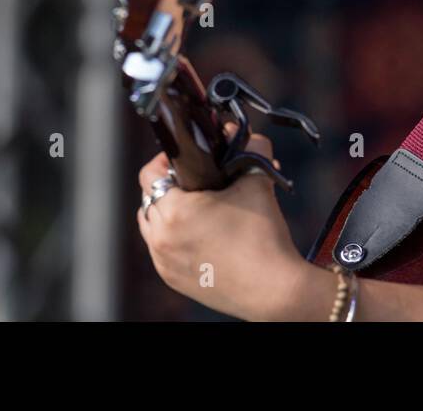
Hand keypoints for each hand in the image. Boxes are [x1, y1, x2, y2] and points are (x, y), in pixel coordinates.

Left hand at [136, 121, 305, 320]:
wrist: (274, 289)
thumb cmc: (263, 238)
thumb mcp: (258, 181)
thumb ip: (252, 147)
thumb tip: (243, 134)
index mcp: (174, 211)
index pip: (151, 173)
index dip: (169, 159)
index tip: (190, 159)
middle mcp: (160, 238)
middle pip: (149, 198)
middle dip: (170, 185)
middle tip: (198, 181)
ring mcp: (163, 262)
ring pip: (151, 225)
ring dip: (167, 212)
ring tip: (197, 207)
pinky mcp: (172, 279)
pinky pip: (161, 249)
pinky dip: (174, 237)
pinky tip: (200, 233)